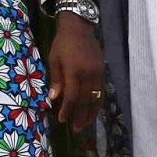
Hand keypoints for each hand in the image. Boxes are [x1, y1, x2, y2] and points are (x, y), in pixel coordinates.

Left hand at [46, 11, 105, 130]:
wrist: (79, 27)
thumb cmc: (62, 43)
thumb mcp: (54, 59)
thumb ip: (56, 80)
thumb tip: (54, 99)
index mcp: (74, 71)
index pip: (72, 97)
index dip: (67, 110)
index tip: (62, 120)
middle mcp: (88, 74)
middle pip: (86, 101)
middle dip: (80, 116)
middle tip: (76, 129)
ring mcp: (98, 73)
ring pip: (96, 98)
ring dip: (91, 113)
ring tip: (85, 124)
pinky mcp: (103, 71)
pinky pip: (102, 91)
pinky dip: (98, 102)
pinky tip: (93, 110)